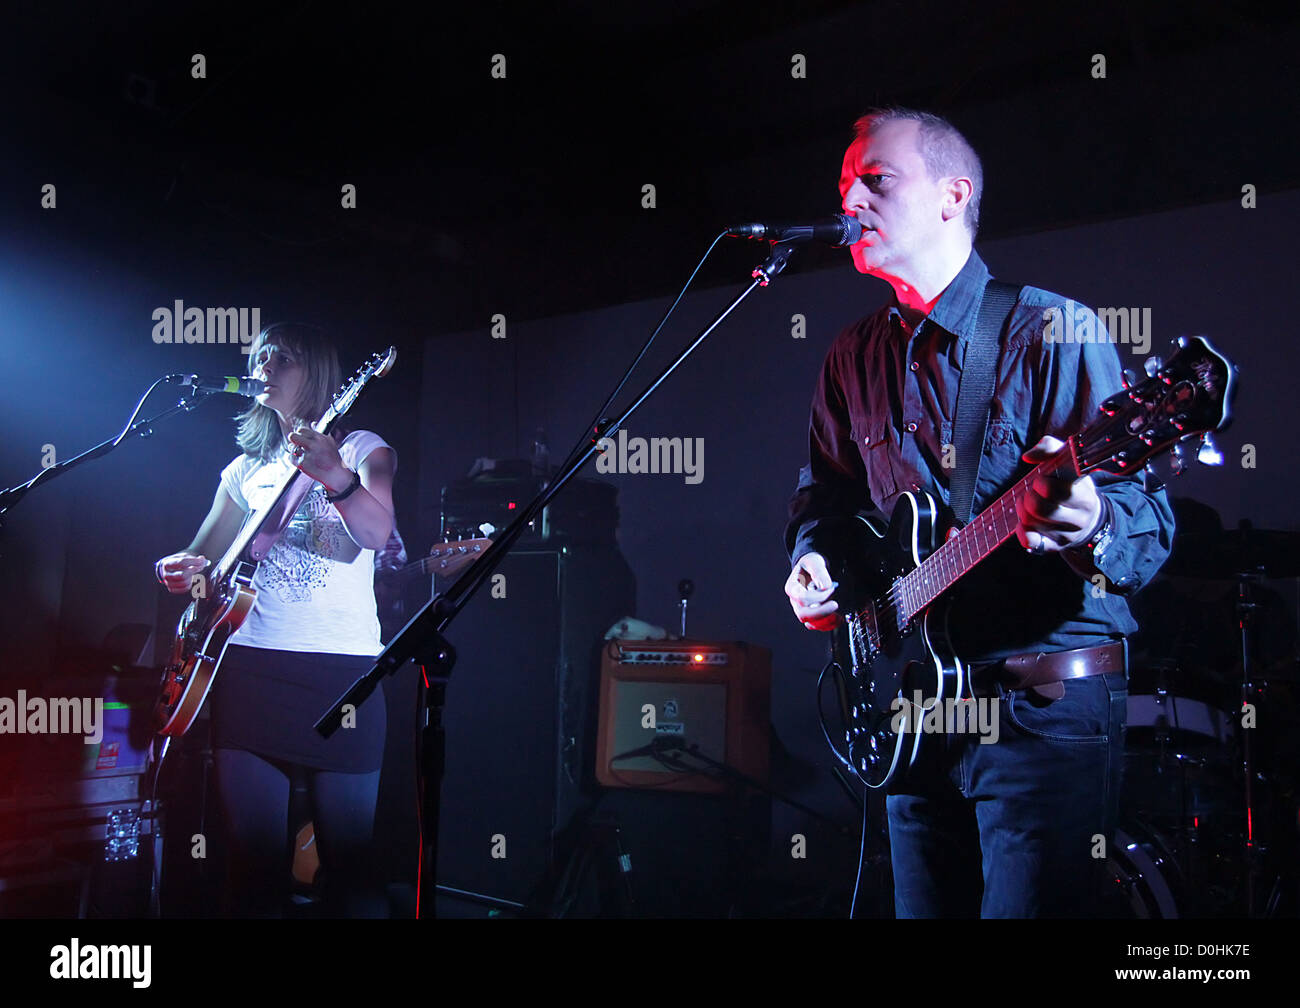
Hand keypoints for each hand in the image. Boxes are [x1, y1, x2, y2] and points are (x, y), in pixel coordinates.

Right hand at [155, 551, 208, 593]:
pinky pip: (184, 589)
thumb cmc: (180, 561)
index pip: (181, 562)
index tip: (201, 560)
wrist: (172, 568)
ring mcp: (168, 583)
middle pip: (182, 575)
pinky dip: (190, 584)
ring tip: (193, 573)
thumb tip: (202, 560)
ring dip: (192, 578)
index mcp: (167, 563)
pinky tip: (190, 579)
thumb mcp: (186, 557)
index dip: (193, 561)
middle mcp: (165, 574)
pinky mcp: (172, 589)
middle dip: (193, 571)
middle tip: (199, 567)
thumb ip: (194, 558)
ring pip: (183, 583)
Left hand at [287, 424, 349, 491]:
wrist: (336, 474)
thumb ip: (320, 432)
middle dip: (293, 439)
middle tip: (296, 443)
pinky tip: (300, 460)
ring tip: (301, 453)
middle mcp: (313, 445)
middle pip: (293, 436)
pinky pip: (291, 458)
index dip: (299, 433)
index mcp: (319, 438)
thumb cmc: (333, 458)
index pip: (301, 430)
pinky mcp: (303, 464)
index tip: (302, 437)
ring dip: (294, 450)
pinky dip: (293, 459)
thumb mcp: (330, 442)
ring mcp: (307, 455)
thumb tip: (313, 423)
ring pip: (291, 447)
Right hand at [784, 551, 839, 630]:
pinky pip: (818, 626)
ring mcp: (803, 610)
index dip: (818, 596)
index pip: (802, 598)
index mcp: (792, 588)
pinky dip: (829, 624)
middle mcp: (795, 602)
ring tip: (839, 613)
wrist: (813, 569)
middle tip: (835, 605)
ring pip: (810, 623)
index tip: (831, 589)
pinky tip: (839, 617)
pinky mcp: (812, 616)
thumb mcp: (814, 561)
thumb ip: (819, 572)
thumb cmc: (811, 565)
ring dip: (826, 620)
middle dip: (821, 612)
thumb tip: (825, 587)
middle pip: (803, 614)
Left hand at [1016, 435, 1103, 553]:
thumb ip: (1049, 447)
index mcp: (1085, 496)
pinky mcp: (1055, 547)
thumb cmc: (1072, 482)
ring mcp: (1067, 535)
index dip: (1042, 483)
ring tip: (1029, 504)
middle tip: (1033, 492)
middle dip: (1028, 497)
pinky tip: (1025, 523)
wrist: (1089, 516)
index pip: (1057, 492)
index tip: (1043, 480)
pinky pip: (1031, 543)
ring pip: (1031, 523)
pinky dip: (1022, 532)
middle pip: (1039, 508)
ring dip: (1022, 510)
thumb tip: (1028, 456)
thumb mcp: (1068, 459)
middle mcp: (1078, 519)